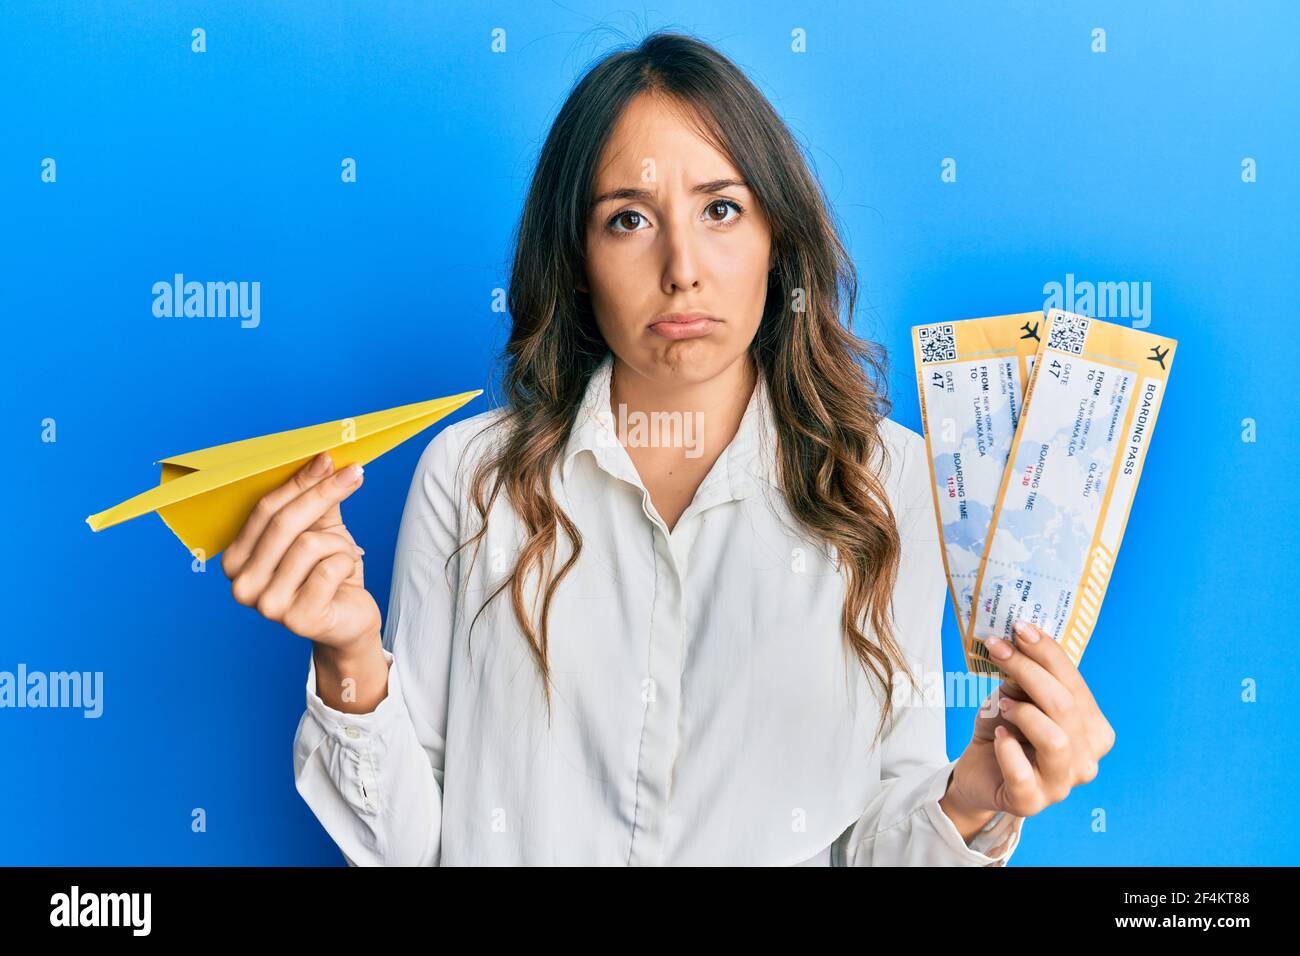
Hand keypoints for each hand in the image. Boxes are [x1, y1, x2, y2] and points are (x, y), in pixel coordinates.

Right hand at [221, 451, 380, 653]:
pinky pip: (329, 569)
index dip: (298, 482)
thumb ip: (315, 500)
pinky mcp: (297, 620)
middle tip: (355, 474)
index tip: (328, 458)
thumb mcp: (320, 530)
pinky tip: (346, 576)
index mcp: (237, 559)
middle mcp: (242, 585)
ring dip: (339, 544)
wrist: (349, 620)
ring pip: (308, 544)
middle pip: (284, 523)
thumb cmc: (328, 573)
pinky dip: (346, 564)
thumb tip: (322, 459)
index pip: (264, 509)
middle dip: (323, 493)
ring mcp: (266, 606)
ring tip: (345, 555)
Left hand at [943, 620, 1116, 826]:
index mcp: (1093, 728)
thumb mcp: (1016, 696)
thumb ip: (1028, 675)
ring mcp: (1063, 785)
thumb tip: (1023, 637)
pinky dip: (1007, 750)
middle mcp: (1087, 758)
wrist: (979, 772)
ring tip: (1003, 704)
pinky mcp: (1032, 802)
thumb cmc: (1006, 731)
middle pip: (1064, 705)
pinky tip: (998, 739)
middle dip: (1028, 669)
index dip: (1047, 653)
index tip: (1018, 627)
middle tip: (997, 648)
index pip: (1075, 684)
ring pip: (1056, 739)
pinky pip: (1023, 773)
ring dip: (1025, 713)